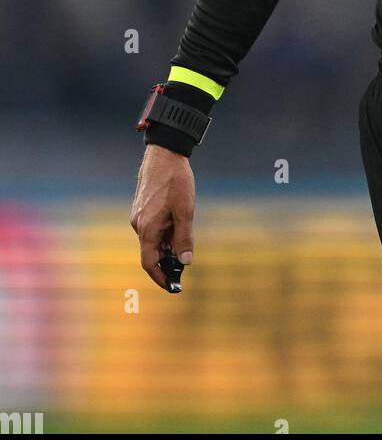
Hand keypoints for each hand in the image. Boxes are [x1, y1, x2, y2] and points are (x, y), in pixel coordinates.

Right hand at [130, 144, 194, 291]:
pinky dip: (164, 233)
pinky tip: (177, 225)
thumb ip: (184, 237)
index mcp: (147, 228)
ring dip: (167, 245)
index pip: (149, 263)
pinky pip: (152, 228)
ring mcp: (139, 216)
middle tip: (185, 262)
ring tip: (184, 239)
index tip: (172, 286)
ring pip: (153, 239)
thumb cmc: (175, 181)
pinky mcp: (142, 208)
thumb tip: (185, 261)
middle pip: (151, 252)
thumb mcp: (185, 211)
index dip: (160, 277)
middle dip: (167, 261)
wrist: (164, 153)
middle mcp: (138, 225)